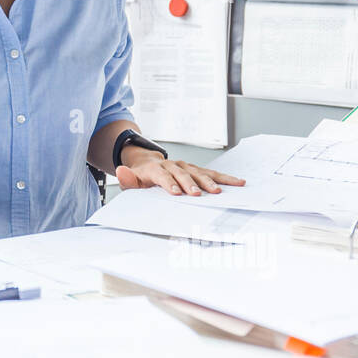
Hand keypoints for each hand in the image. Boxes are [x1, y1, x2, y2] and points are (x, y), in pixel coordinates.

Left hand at [115, 150, 244, 196]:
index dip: (169, 183)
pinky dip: (224, 178)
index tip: (176, 193)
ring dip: (209, 181)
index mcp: (155, 168)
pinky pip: (211, 173)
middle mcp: (171, 165)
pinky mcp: (195, 169)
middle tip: (197, 194)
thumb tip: (120, 171)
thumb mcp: (131, 180)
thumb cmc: (140, 177)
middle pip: (182, 174)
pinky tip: (237, 182)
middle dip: (190, 184)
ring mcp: (185, 166)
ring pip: (199, 172)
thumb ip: (127, 179)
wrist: (147, 163)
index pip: (162, 175)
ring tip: (219, 192)